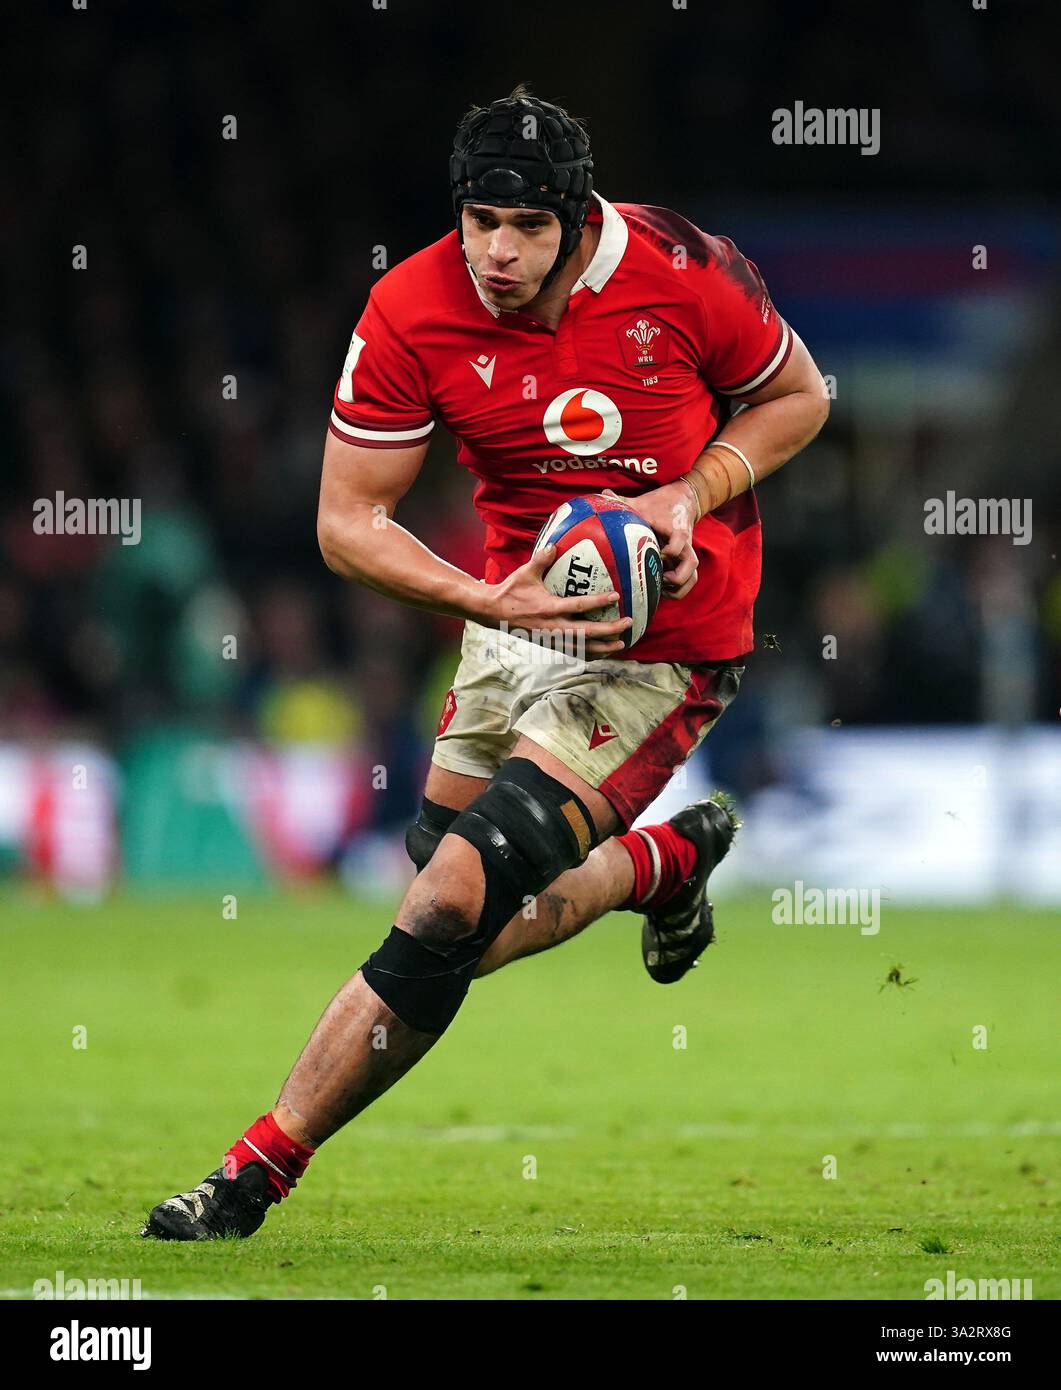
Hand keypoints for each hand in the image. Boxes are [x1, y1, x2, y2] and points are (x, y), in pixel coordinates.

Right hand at [476, 545, 632, 655]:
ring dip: (603, 647)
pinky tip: (602, 652)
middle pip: (588, 633)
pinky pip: (573, 652)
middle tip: (628, 624)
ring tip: (621, 644)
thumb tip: (554, 544)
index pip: (579, 606)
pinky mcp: (549, 644)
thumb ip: (541, 559)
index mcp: (549, 608)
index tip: (616, 597)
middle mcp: (553, 627)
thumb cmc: (510, 590)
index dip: (598, 602)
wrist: (492, 613)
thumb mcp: (525, 572)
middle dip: (610, 630)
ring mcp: (551, 639)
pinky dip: (589, 653)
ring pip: (583, 647)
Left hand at [602, 485, 698, 598]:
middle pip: (691, 564)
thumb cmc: (659, 504)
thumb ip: (623, 501)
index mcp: (676, 530)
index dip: (670, 552)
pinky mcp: (684, 560)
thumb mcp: (641, 502)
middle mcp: (685, 543)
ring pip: (693, 576)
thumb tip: (604, 495)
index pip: (680, 543)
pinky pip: (689, 579)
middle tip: (656, 578)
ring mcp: (686, 553)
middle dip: (675, 577)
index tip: (657, 554)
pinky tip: (661, 591)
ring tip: (659, 591)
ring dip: (679, 587)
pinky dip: (679, 589)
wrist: (683, 499)